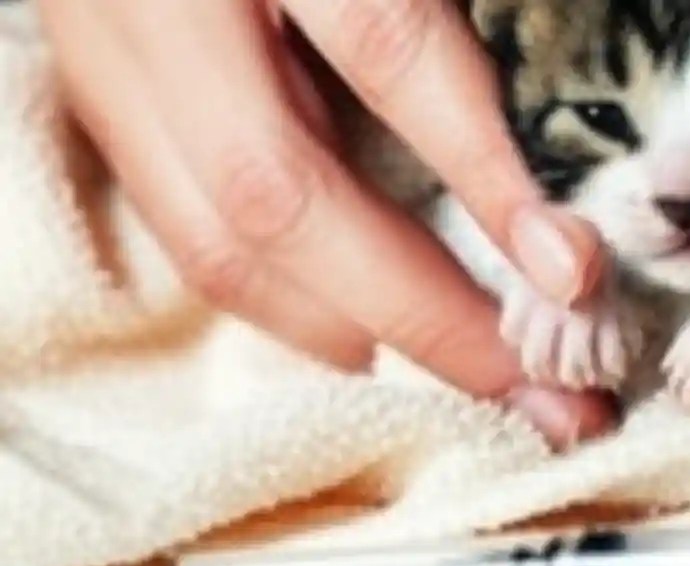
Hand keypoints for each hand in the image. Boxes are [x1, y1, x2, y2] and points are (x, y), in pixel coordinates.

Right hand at [38, 0, 611, 447]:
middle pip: (278, 196)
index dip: (484, 171)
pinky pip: (189, 235)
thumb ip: (440, 13)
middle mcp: (163, 9)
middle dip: (422, 312)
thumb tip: (540, 152)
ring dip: (353, 331)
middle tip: (538, 388)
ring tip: (471, 380)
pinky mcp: (103, 102)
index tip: (570, 267)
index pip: (386, 49)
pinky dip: (290, 304)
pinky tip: (366, 333)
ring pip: (216, 243)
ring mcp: (111, 62)